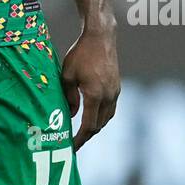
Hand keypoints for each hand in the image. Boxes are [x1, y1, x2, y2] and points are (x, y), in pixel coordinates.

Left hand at [60, 24, 119, 150]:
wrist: (100, 37)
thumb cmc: (80, 53)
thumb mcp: (67, 75)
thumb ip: (69, 97)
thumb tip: (71, 114)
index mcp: (95, 95)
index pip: (89, 126)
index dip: (80, 139)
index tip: (71, 146)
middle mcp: (108, 96)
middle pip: (99, 125)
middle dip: (87, 135)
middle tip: (74, 141)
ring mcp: (115, 92)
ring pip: (106, 118)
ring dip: (95, 126)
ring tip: (83, 131)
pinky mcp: (117, 87)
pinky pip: (110, 108)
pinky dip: (101, 116)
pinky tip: (93, 114)